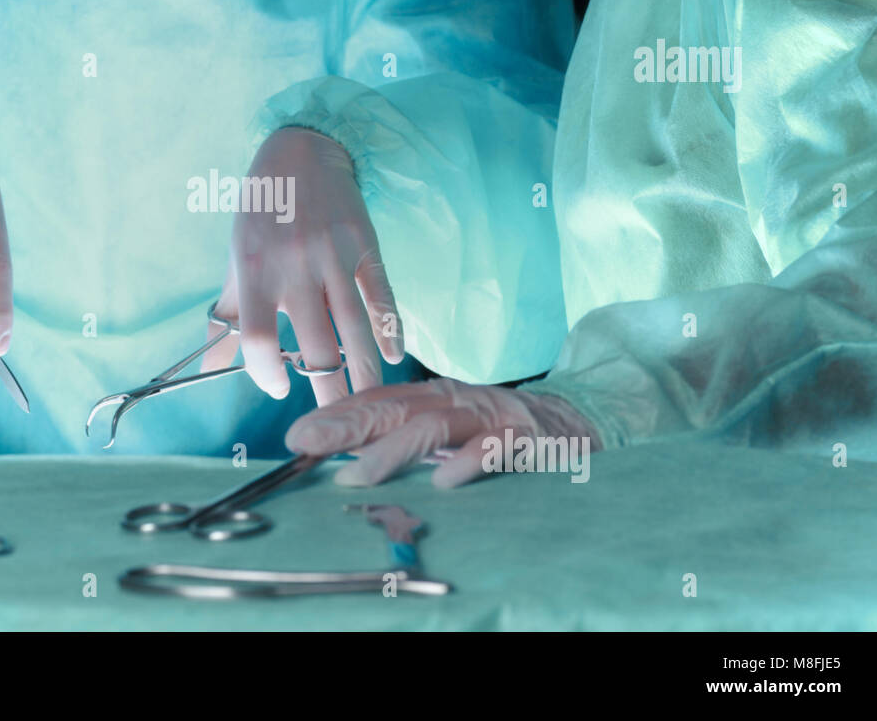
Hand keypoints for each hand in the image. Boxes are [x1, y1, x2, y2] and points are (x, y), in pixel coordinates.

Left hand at [202, 127, 403, 405]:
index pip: (259, 338)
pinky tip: (393, 357)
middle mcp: (294, 266)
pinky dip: (390, 330)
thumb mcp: (236, 262)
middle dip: (329, 393)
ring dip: (365, 375)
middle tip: (338, 424)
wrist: (301, 152)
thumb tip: (205, 369)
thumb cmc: (261, 216)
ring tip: (372, 407)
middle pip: (316, 346)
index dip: (268, 373)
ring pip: (355, 330)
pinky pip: (382, 296)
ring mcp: (333, 255)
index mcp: (254, 272)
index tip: (279, 389)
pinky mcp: (366, 245)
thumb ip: (226, 319)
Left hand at [285, 378, 598, 487]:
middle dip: (345, 426)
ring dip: (393, 451)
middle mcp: (456, 399)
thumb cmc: (500, 431)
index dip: (336, 415)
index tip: (296, 437)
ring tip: (356, 474)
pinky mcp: (525, 439)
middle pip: (394, 408)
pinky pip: (496, 450)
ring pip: (435, 427)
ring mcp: (490, 416)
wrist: (580, 422)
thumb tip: (346, 458)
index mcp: (434, 396)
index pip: (377, 401)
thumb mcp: (450, 427)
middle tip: (306, 446)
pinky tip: (448, 482)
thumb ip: (407, 437)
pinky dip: (471, 463)